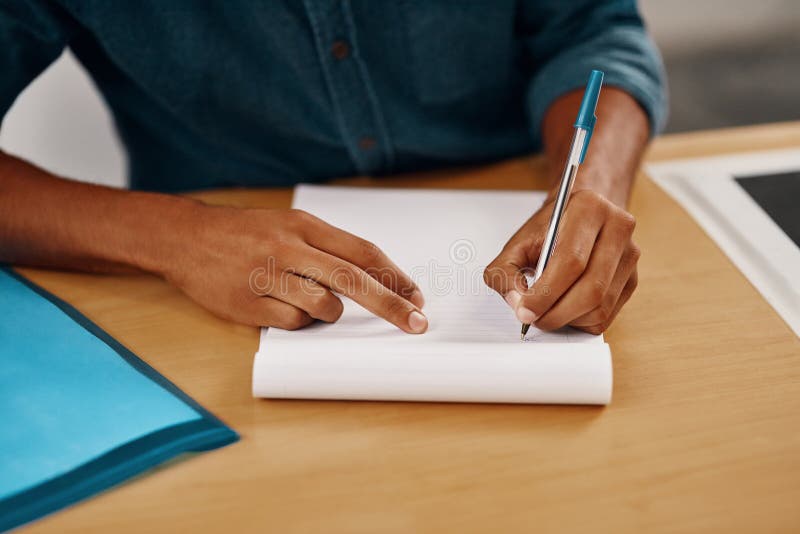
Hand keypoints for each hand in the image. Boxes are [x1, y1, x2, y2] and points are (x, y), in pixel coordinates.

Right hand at [160, 203, 426, 331]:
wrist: (186, 238)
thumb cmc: (246, 234)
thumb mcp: (289, 227)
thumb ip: (328, 248)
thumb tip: (376, 277)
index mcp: (305, 226)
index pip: (363, 251)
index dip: (395, 275)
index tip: (416, 295)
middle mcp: (289, 248)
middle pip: (354, 280)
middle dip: (392, 305)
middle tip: (417, 322)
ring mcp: (269, 276)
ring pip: (324, 307)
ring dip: (330, 312)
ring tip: (308, 298)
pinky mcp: (250, 304)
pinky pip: (294, 322)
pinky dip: (297, 320)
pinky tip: (279, 304)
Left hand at [484, 189, 639, 334]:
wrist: (579, 218)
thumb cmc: (548, 231)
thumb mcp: (518, 242)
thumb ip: (505, 271)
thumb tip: (517, 303)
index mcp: (589, 208)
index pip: (571, 261)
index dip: (546, 292)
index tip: (525, 311)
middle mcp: (618, 228)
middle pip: (592, 288)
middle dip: (557, 312)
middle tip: (532, 319)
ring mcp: (630, 255)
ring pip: (601, 305)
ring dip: (568, 319)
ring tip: (546, 312)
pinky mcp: (632, 278)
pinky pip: (607, 314)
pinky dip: (581, 321)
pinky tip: (564, 309)